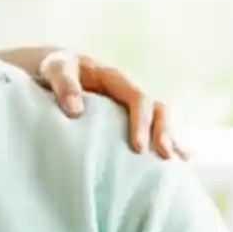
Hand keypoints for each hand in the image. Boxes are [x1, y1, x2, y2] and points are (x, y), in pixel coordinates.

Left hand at [35, 49, 185, 159]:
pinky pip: (151, 128)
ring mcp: (129, 104)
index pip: (137, 98)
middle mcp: (127, 91)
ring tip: (175, 163)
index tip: (137, 147)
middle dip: (162, 132)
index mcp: (114, 78)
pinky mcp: (126, 117)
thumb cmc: (55, 69)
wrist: (54, 68)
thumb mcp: (55, 69)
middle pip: (156, 109)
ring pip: (159, 119)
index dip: (141, 122)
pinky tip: (177, 163)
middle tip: (164, 156)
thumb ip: (64, 85)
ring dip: (169, 138)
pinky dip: (165, 142)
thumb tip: (76, 111)